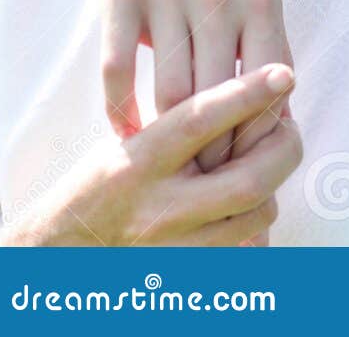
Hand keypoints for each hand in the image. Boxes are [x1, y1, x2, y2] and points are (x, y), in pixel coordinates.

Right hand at [0, 65, 300, 246]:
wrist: (60, 252)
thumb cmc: (102, 185)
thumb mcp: (131, 144)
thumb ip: (185, 125)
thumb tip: (253, 96)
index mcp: (137, 163)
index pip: (200, 120)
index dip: (247, 94)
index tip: (283, 74)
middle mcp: (157, 208)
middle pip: (249, 179)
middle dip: (284, 148)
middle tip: (288, 128)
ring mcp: (175, 248)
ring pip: (258, 213)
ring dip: (273, 182)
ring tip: (264, 162)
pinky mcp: (190, 273)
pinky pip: (248, 244)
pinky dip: (256, 216)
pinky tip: (248, 198)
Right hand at [97, 0, 291, 174]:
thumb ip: (259, 34)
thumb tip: (260, 100)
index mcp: (263, 1)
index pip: (268, 90)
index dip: (259, 136)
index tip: (252, 165)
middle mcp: (220, 2)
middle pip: (218, 103)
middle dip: (214, 150)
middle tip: (205, 184)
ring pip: (169, 93)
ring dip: (167, 138)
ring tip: (167, 167)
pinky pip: (119, 69)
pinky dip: (120, 111)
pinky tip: (125, 131)